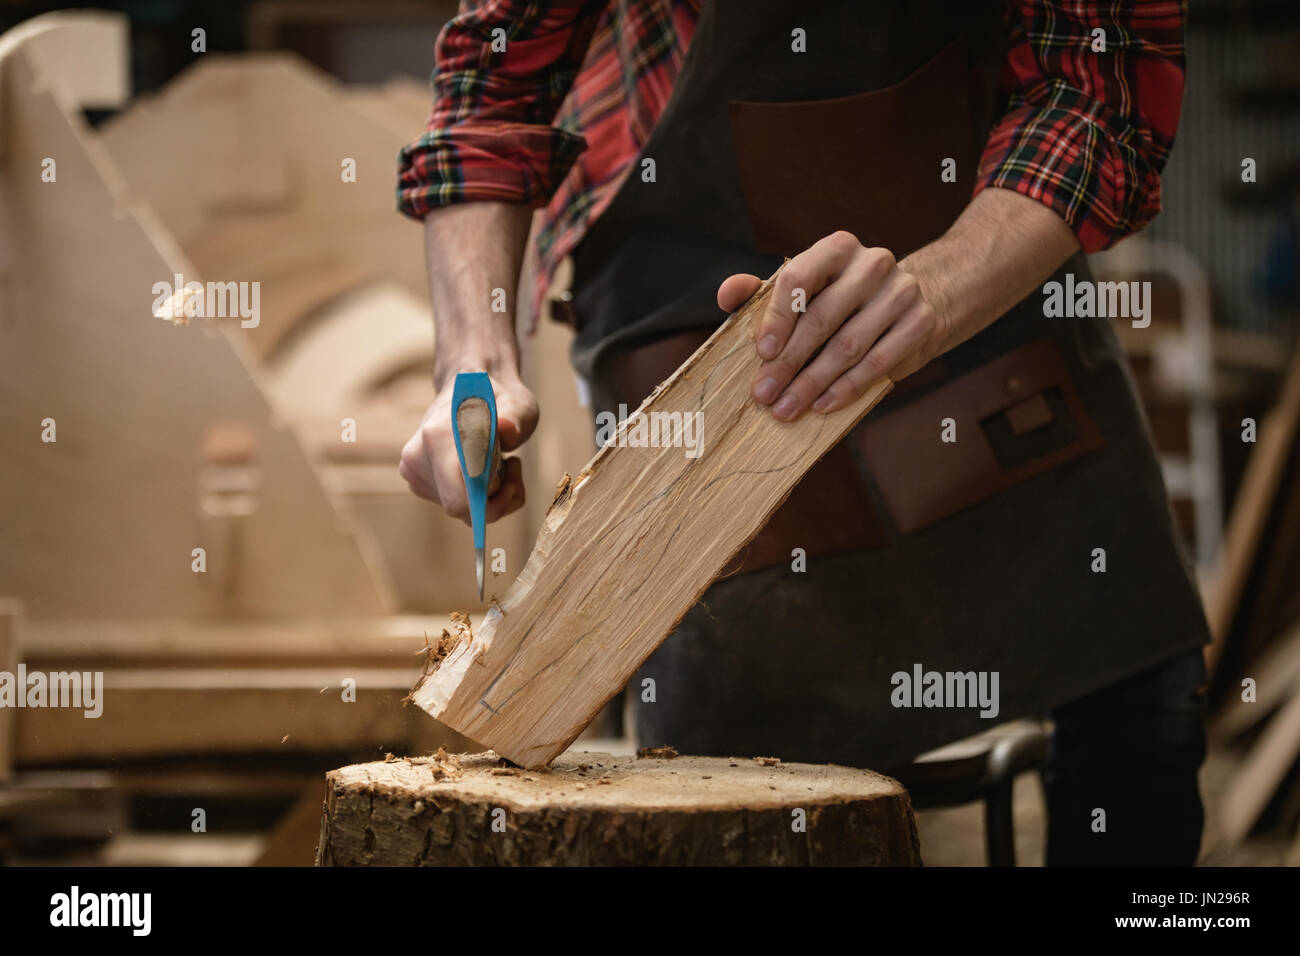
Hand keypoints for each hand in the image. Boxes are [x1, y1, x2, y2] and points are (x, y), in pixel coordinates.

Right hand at [398, 365, 537, 523]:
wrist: (467, 390)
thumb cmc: (496, 399)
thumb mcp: (517, 403)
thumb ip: (514, 417)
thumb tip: (506, 428)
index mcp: (436, 437)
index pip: (459, 499)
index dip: (492, 503)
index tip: (512, 481)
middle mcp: (417, 457)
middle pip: (460, 509)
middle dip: (493, 499)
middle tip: (512, 468)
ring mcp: (413, 472)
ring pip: (461, 510)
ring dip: (490, 495)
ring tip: (501, 462)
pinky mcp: (417, 481)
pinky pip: (455, 504)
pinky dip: (478, 495)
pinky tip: (484, 469)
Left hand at [717, 231, 946, 420]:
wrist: (912, 301)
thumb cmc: (841, 297)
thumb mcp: (805, 288)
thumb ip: (763, 292)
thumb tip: (726, 294)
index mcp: (837, 248)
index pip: (799, 277)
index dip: (777, 316)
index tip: (762, 352)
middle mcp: (872, 263)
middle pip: (822, 318)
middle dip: (789, 362)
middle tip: (764, 394)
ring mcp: (900, 292)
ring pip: (849, 346)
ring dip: (812, 383)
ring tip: (786, 408)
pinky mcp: (920, 322)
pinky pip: (877, 362)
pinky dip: (846, 388)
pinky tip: (822, 405)